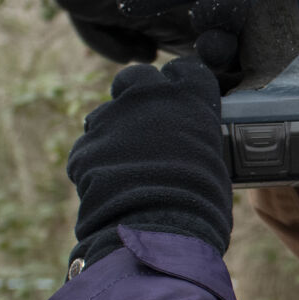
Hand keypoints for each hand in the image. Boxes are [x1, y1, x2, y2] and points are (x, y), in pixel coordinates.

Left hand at [67, 56, 229, 267]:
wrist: (156, 229)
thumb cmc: (201, 203)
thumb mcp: (213, 164)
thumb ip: (196, 142)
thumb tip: (191, 152)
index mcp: (189, 98)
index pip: (186, 69)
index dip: (182, 83)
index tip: (181, 100)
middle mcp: (148, 97)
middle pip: (136, 77)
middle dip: (137, 95)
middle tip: (143, 123)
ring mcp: (111, 118)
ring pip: (105, 112)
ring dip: (112, 130)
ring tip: (124, 166)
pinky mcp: (85, 145)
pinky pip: (89, 148)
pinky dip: (95, 164)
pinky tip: (108, 189)